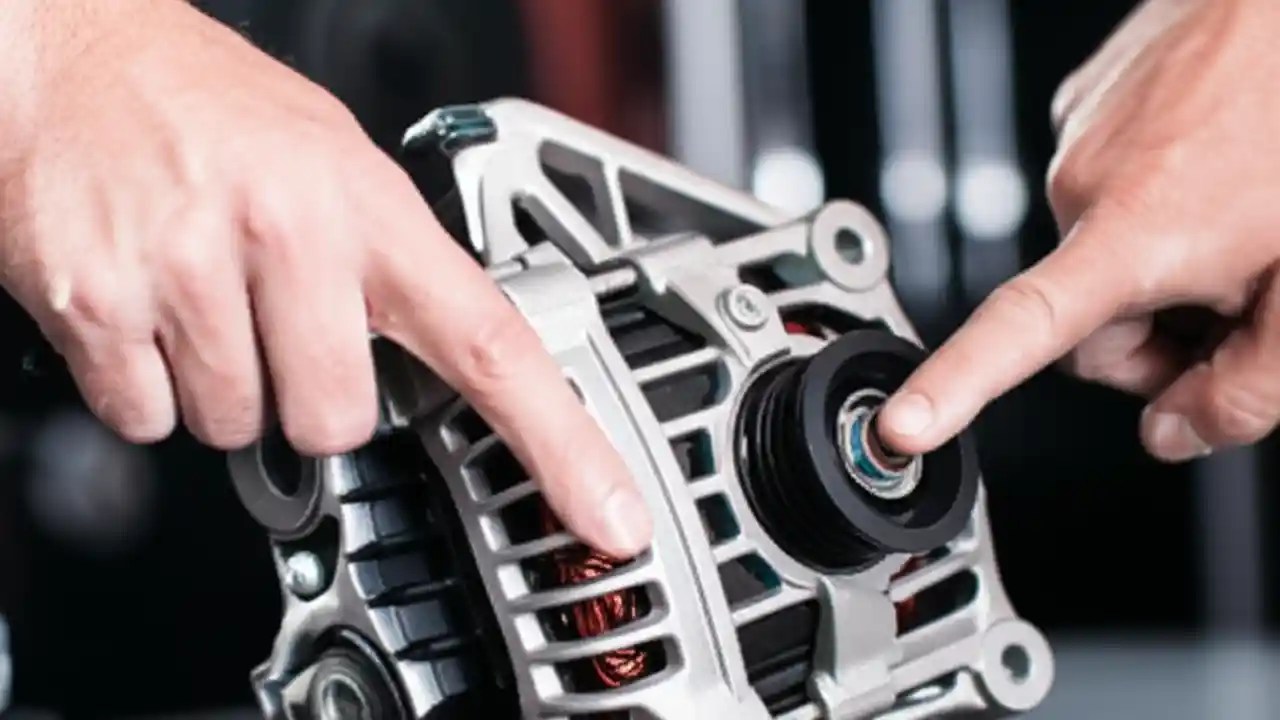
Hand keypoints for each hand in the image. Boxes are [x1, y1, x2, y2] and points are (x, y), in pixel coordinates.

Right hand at [0, 0, 650, 556]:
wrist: (63, 53)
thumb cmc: (204, 104)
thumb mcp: (333, 161)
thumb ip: (390, 265)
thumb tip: (444, 364)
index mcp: (365, 204)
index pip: (490, 344)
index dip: (561, 444)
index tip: (608, 515)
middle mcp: (286, 234)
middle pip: (338, 423)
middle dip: (310, 399)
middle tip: (276, 321)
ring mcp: (188, 270)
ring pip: (237, 427)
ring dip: (224, 386)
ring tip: (202, 292)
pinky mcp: (98, 308)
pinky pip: (149, 420)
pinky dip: (148, 386)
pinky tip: (148, 306)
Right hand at [879, 0, 1279, 462]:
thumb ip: (1246, 390)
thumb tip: (1173, 435)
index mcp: (1133, 233)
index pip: (1019, 331)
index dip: (956, 386)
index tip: (903, 425)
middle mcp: (1084, 183)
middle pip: (1082, 320)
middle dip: (1148, 339)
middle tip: (1229, 312)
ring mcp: (1082, 135)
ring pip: (1096, 251)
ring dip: (1156, 265)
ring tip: (1237, 225)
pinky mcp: (1089, 101)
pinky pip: (1103, 185)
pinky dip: (1153, 200)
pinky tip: (1216, 173)